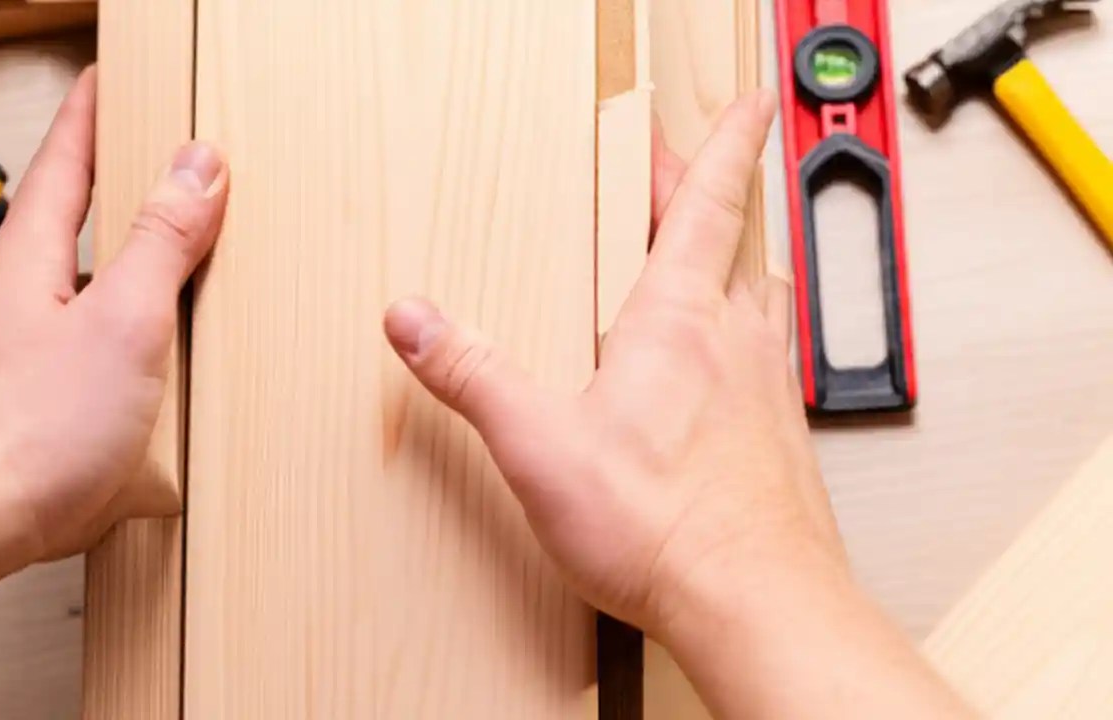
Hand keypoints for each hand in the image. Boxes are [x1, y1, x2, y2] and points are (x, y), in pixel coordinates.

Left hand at [0, 68, 228, 578]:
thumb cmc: (24, 432)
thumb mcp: (122, 322)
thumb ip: (161, 241)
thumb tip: (197, 164)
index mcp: (32, 257)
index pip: (66, 159)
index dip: (92, 114)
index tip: (108, 81)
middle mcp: (12, 296)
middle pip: (65, 221)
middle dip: (108, 188)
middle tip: (144, 163)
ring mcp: (9, 351)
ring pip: (71, 289)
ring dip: (115, 269)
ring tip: (157, 265)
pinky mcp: (18, 402)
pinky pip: (71, 347)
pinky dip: (110, 338)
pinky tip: (133, 369)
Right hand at [383, 92, 844, 638]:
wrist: (756, 599)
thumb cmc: (666, 529)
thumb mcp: (541, 447)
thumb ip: (473, 375)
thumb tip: (416, 322)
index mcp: (679, 320)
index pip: (707, 202)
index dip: (723, 143)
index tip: (744, 105)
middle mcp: (736, 339)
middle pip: (739, 237)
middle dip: (717, 193)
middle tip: (696, 174)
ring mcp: (769, 384)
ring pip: (765, 293)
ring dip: (740, 261)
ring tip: (711, 260)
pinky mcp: (783, 432)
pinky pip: (771, 354)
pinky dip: (747, 333)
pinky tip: (720, 372)